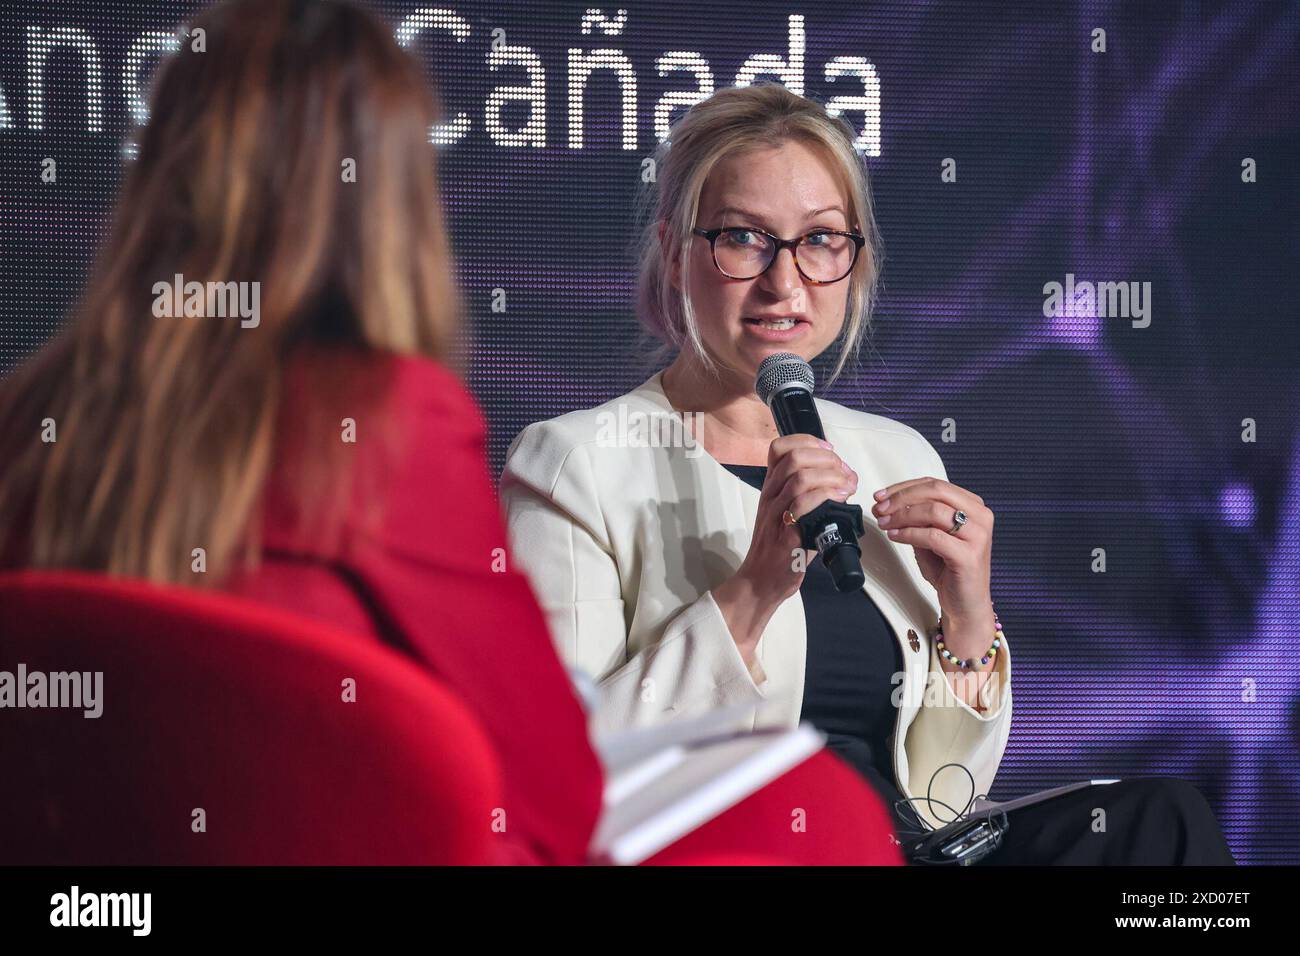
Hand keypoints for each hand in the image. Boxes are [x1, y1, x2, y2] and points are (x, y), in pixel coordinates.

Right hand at [713, 434, 858, 659]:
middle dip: (826, 459)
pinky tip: (841, 499)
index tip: (830, 450)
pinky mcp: (784, 536)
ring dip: (830, 476)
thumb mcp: (790, 514)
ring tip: (848, 485)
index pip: (779, 448)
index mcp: (771, 488)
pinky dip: (825, 496)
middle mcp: (770, 497)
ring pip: (799, 478)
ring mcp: (775, 515)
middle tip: (845, 472)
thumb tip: (844, 480)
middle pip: (793, 458)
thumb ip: (810, 496)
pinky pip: (801, 506)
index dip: (807, 441)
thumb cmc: (780, 549)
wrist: (761, 582)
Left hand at [870, 476, 994, 659]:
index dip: (904, 487)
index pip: (936, 484)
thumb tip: (889, 503)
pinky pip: (932, 536)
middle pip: (935, 491)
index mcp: (973, 507)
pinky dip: (908, 533)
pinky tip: (895, 536)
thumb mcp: (931, 537)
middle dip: (901, 498)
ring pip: (933, 510)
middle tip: (880, 508)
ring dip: (902, 515)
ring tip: (885, 523)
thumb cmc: (950, 571)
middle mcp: (980, 517)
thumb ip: (918, 517)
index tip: (882, 495)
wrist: (965, 605)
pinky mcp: (969, 555)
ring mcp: (977, 535)